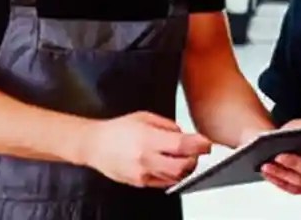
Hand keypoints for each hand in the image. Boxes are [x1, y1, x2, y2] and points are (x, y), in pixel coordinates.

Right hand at [79, 111, 212, 188]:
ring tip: (182, 157)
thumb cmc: (116, 130)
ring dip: (185, 169)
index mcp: (146, 139)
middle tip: (196, 151)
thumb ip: (167, 125)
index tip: (206, 143)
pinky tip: (169, 164)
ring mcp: (143, 174)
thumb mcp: (143, 117)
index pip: (181, 146)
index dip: (198, 145)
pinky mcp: (140, 183)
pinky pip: (164, 183)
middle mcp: (145, 159)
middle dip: (194, 159)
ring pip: (175, 177)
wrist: (94, 145)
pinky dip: (173, 175)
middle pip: (182, 166)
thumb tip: (184, 135)